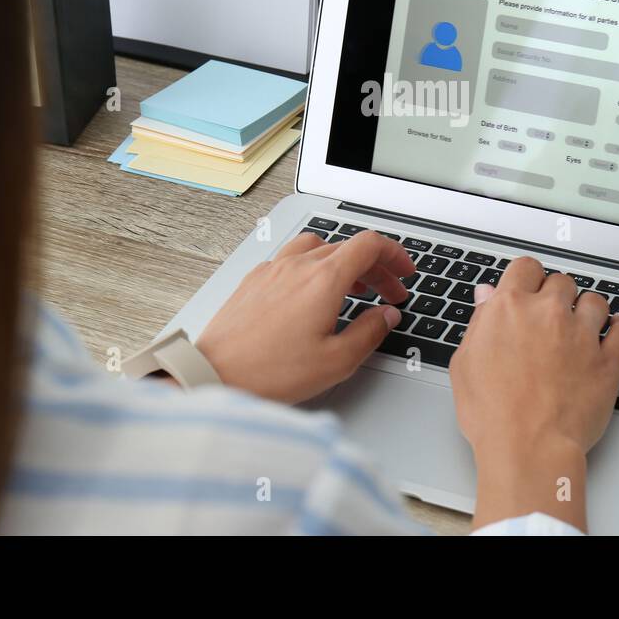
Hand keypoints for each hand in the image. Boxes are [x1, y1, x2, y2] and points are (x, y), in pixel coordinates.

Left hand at [197, 230, 415, 403]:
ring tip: (352, 287)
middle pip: (347, 247)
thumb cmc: (270, 371)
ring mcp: (272, 269)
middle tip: (388, 293)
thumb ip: (369, 332)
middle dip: (375, 267)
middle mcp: (297, 266)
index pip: (369, 245)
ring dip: (342, 262)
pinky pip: (290, 258)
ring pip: (317, 248)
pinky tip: (311, 293)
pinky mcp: (254, 280)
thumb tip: (386, 316)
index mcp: (324, 279)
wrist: (214, 374)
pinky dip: (312, 267)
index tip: (404, 272)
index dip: (394, 255)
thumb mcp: (336, 361)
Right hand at [449, 257, 618, 530]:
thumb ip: (480, 322)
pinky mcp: (608, 360)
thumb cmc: (492, 414)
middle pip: (561, 282)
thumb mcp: (466, 363)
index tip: (528, 289)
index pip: (525, 268)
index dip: (527, 278)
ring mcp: (582, 335)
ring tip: (581, 325)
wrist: (528, 447)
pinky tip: (615, 330)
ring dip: (588, 309)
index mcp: (510, 308)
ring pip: (595, 301)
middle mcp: (549, 314)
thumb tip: (486, 297)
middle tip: (550, 317)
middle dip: (556, 296)